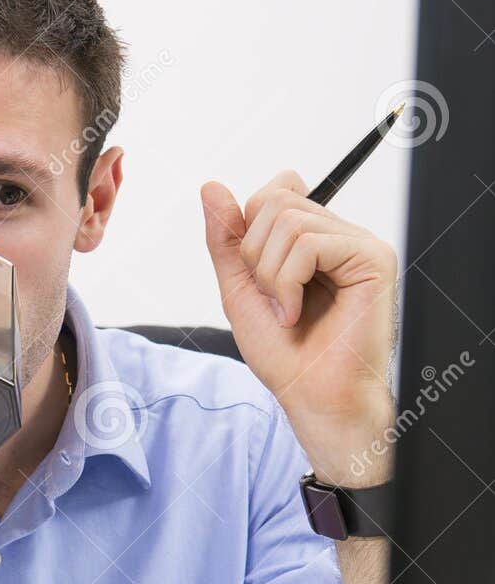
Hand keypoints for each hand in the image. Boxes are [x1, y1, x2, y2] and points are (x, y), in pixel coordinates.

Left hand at [201, 172, 397, 484]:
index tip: (260, 282)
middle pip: (276, 201)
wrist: (313, 397)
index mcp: (314, 239)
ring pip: (289, 221)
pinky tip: (297, 314)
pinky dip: (289, 284)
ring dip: (271, 276)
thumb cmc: (285, 355)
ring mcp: (359, 244)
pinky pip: (309, 244)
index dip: (251, 231)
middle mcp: (340, 235)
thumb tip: (211, 186)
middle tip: (274, 301)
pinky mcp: (372, 259)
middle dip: (256, 257)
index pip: (275, 191)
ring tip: (287, 312)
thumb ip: (226, 239)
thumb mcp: (239, 289)